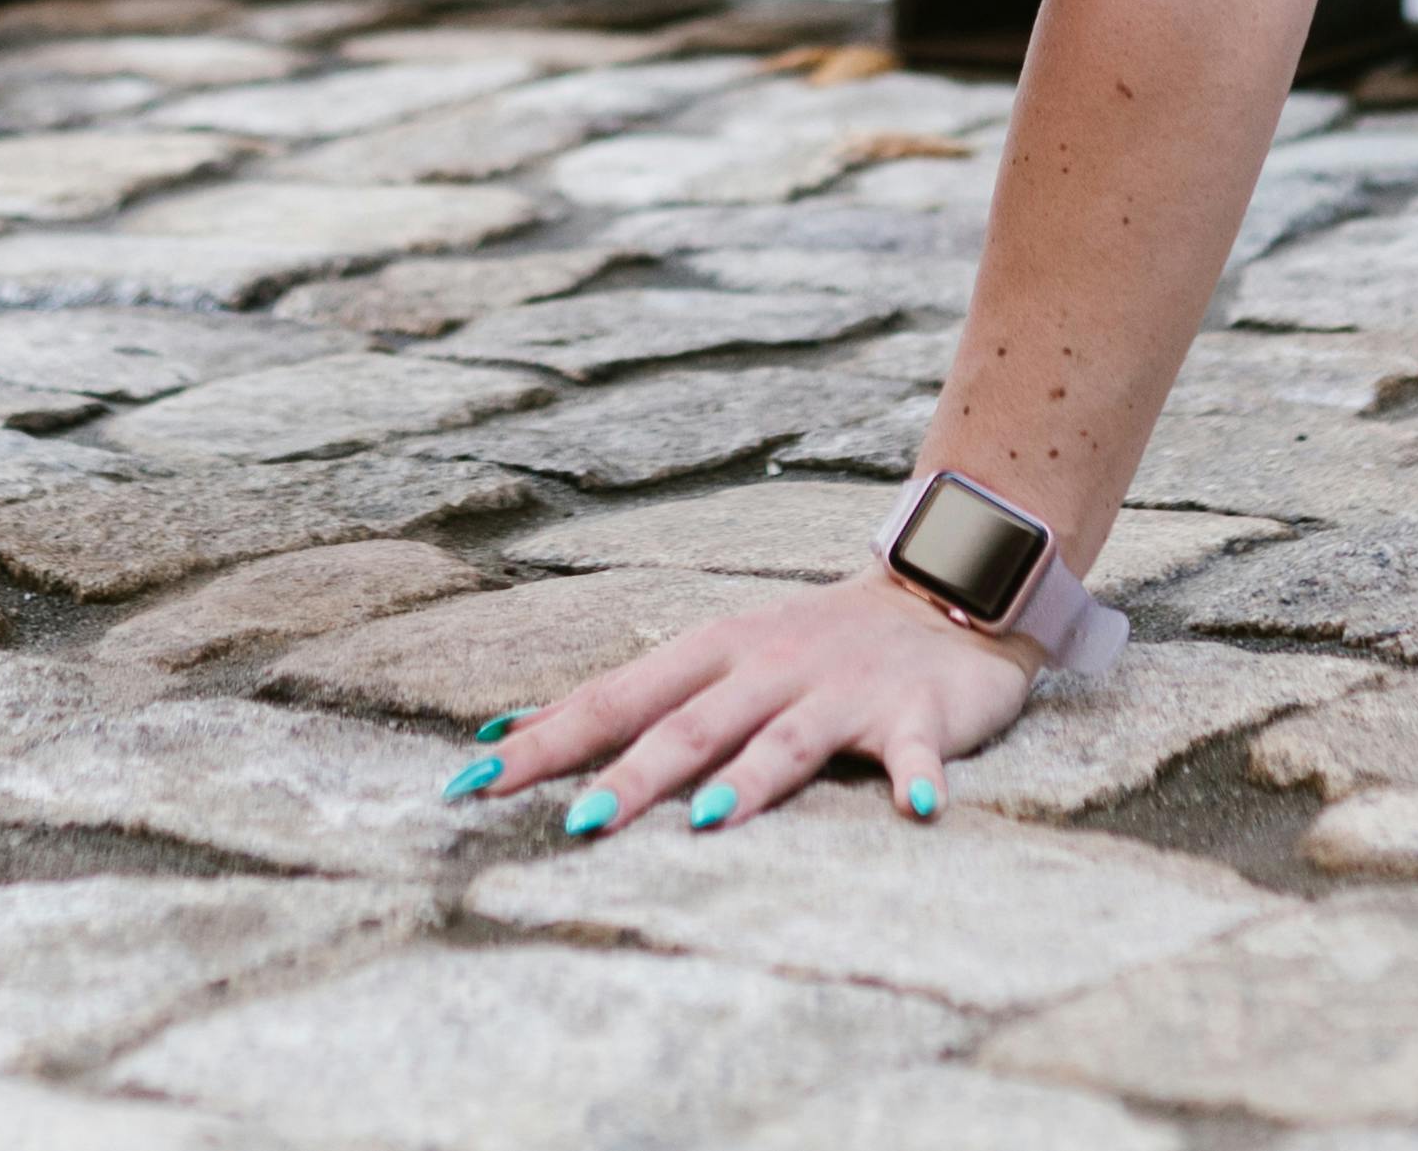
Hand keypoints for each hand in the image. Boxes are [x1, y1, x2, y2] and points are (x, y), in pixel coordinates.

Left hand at [479, 569, 1039, 832]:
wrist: (944, 593)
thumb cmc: (809, 643)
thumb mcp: (712, 656)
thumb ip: (624, 699)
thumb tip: (504, 733)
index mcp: (714, 652)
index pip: (614, 698)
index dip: (546, 740)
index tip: (474, 779)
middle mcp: (769, 667)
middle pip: (691, 725)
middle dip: (634, 773)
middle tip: (580, 824)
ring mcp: (843, 690)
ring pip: (786, 738)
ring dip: (749, 778)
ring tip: (707, 819)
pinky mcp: (915, 712)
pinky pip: (915, 750)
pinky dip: (916, 778)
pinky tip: (919, 809)